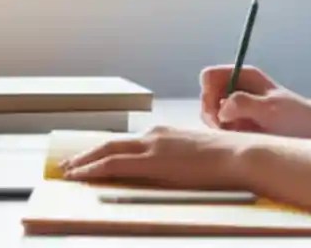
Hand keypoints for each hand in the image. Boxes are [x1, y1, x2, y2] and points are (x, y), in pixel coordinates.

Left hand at [61, 125, 255, 189]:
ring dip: (85, 161)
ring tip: (68, 171)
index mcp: (167, 134)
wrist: (242, 156)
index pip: (129, 143)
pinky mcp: (152, 160)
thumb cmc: (230, 160)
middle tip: (70, 164)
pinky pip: (113, 164)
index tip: (93, 157)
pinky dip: (93, 169)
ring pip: (108, 151)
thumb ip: (183, 163)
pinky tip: (81, 176)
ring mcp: (153, 145)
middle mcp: (156, 135)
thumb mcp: (201, 158)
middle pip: (113, 143)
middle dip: (88, 153)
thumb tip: (176, 174)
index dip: (107, 150)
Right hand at [199, 64, 310, 135]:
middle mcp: (237, 87)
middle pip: (206, 95)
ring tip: (238, 133)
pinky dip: (225, 133)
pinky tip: (241, 137)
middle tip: (227, 127)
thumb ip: (243, 104)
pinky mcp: (238, 121)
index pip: (209, 76)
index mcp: (243, 75)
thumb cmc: (294, 117)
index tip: (219, 111)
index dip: (208, 93)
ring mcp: (236, 104)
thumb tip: (221, 110)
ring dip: (218, 125)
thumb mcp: (269, 110)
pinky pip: (219, 126)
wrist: (309, 131)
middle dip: (211, 112)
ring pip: (210, 113)